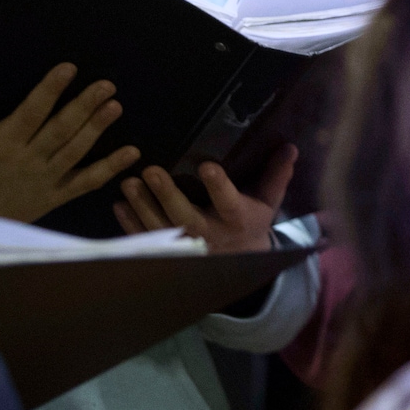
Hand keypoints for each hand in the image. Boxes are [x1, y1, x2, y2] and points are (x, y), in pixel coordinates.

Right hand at [0, 65, 140, 222]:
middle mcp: (28, 161)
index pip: (31, 113)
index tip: (69, 68)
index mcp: (3, 144)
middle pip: (60, 130)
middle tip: (106, 85)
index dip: (50, 90)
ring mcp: (46, 180)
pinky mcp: (57, 197)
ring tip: (115, 107)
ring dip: (97, 129)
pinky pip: (86, 182)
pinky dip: (110, 169)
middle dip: (84, 106)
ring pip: (75, 152)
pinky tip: (132, 153)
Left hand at [114, 145, 295, 254]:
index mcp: (237, 219)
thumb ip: (276, 175)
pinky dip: (130, 224)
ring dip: (142, 206)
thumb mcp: (269, 201)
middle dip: (167, 195)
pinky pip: (146, 239)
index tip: (207, 166)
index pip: (229, 202)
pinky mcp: (168, 251)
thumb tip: (290, 147)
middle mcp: (210, 234)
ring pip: (161, 227)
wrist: (239, 262)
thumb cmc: (252, 222)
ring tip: (128, 184)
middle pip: (186, 217)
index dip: (219, 186)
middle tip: (151, 171)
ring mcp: (187, 246)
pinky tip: (119, 205)